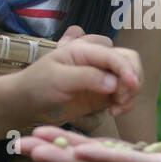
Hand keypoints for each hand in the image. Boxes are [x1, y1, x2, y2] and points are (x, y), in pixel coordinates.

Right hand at [17, 127, 160, 161]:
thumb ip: (140, 157)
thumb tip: (123, 151)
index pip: (88, 159)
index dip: (58, 150)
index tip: (30, 140)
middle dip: (49, 155)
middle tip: (15, 146)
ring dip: (66, 157)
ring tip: (37, 148)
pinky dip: (106, 158)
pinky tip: (83, 152)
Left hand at [18, 27, 142, 124]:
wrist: (28, 103)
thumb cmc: (37, 85)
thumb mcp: (57, 79)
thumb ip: (85, 77)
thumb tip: (114, 82)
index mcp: (85, 49)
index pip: (114, 55)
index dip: (126, 69)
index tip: (132, 85)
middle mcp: (97, 59)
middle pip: (129, 60)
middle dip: (132, 79)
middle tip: (121, 99)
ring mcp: (102, 76)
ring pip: (131, 78)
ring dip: (130, 93)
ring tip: (116, 108)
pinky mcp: (104, 93)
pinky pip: (125, 95)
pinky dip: (126, 103)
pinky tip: (114, 112)